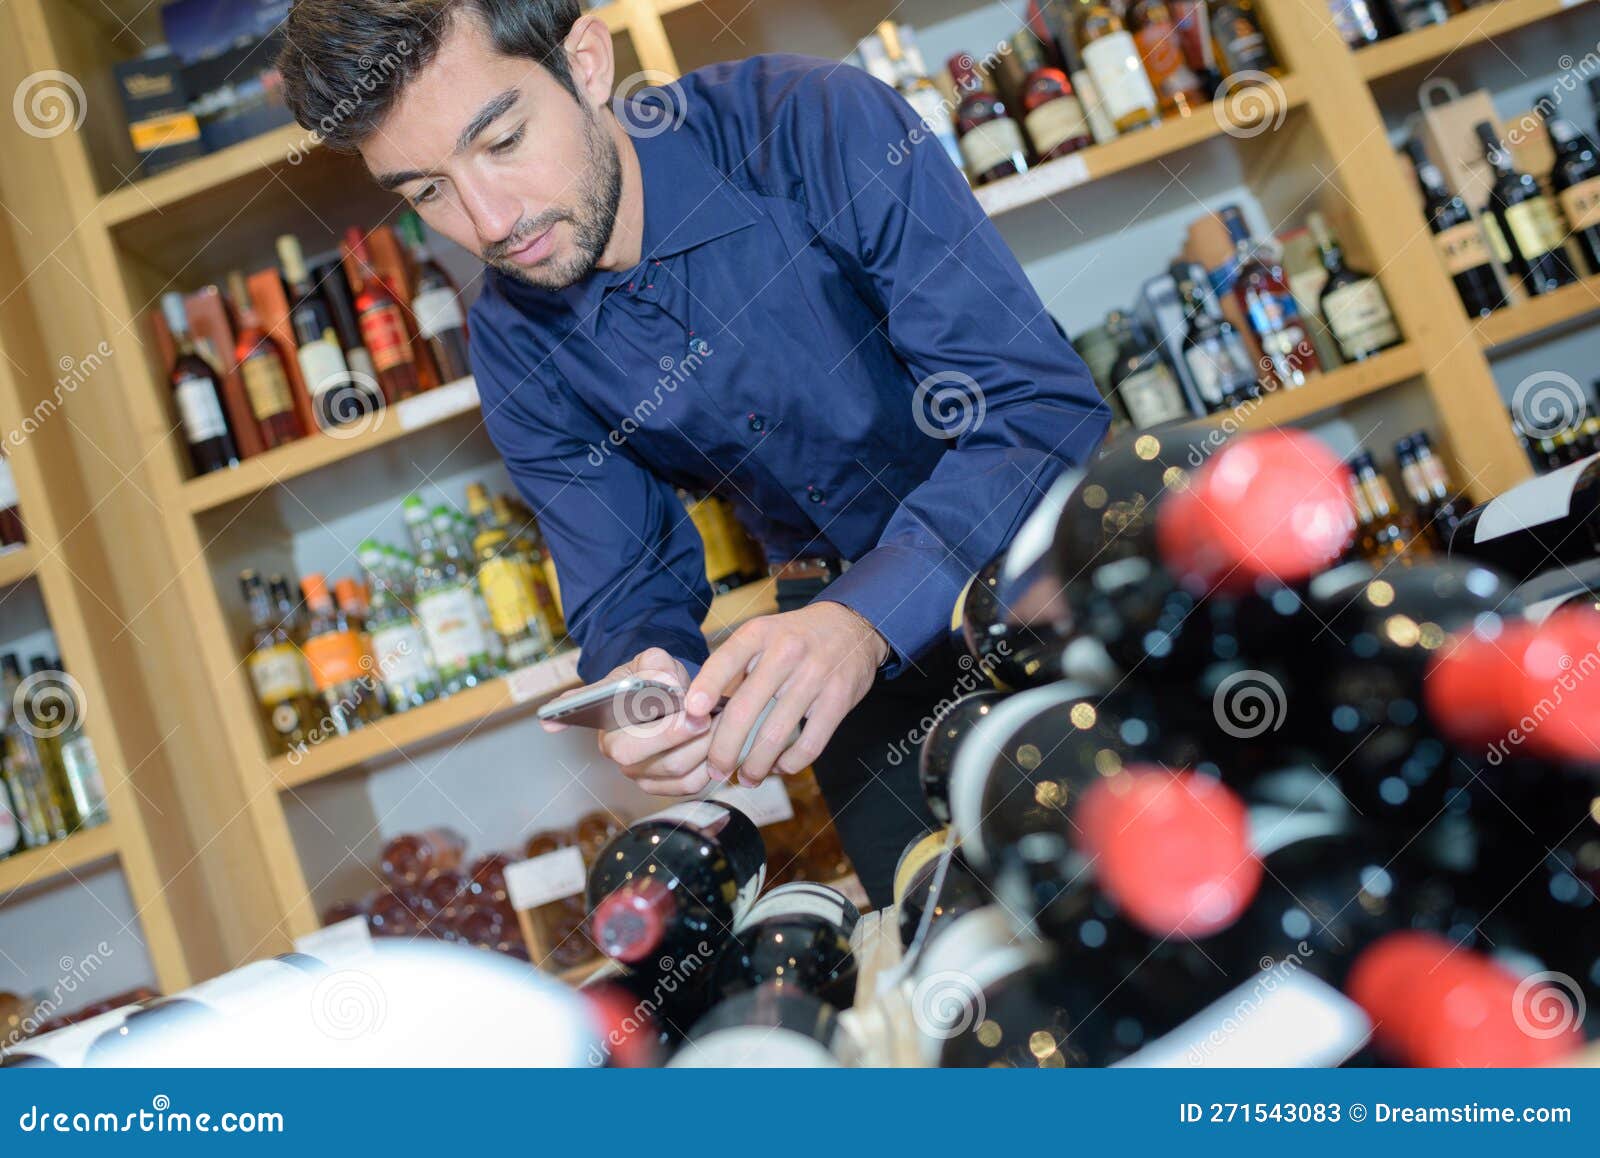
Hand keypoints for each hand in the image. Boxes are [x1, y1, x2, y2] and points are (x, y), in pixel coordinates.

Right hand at [543, 648, 715, 795]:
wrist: (657, 694)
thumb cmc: (650, 677)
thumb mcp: (650, 661)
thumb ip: (657, 664)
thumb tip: (669, 683)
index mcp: (606, 724)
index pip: (625, 744)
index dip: (661, 735)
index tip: (692, 715)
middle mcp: (617, 754)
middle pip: (658, 761)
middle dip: (691, 738)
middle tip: (709, 716)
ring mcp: (638, 774)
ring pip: (680, 772)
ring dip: (706, 746)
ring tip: (721, 721)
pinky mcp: (661, 786)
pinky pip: (691, 783)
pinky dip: (710, 762)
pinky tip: (717, 740)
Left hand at [686, 601, 888, 786]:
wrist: (852, 626)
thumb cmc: (795, 638)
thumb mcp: (762, 636)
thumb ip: (734, 669)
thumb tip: (699, 715)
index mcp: (759, 634)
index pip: (725, 661)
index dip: (705, 689)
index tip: (691, 716)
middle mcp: (785, 652)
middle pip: (745, 710)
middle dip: (724, 749)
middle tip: (716, 770)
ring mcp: (815, 675)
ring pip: (775, 735)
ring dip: (756, 766)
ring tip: (746, 779)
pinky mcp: (838, 699)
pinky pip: (809, 744)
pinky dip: (789, 764)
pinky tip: (779, 768)